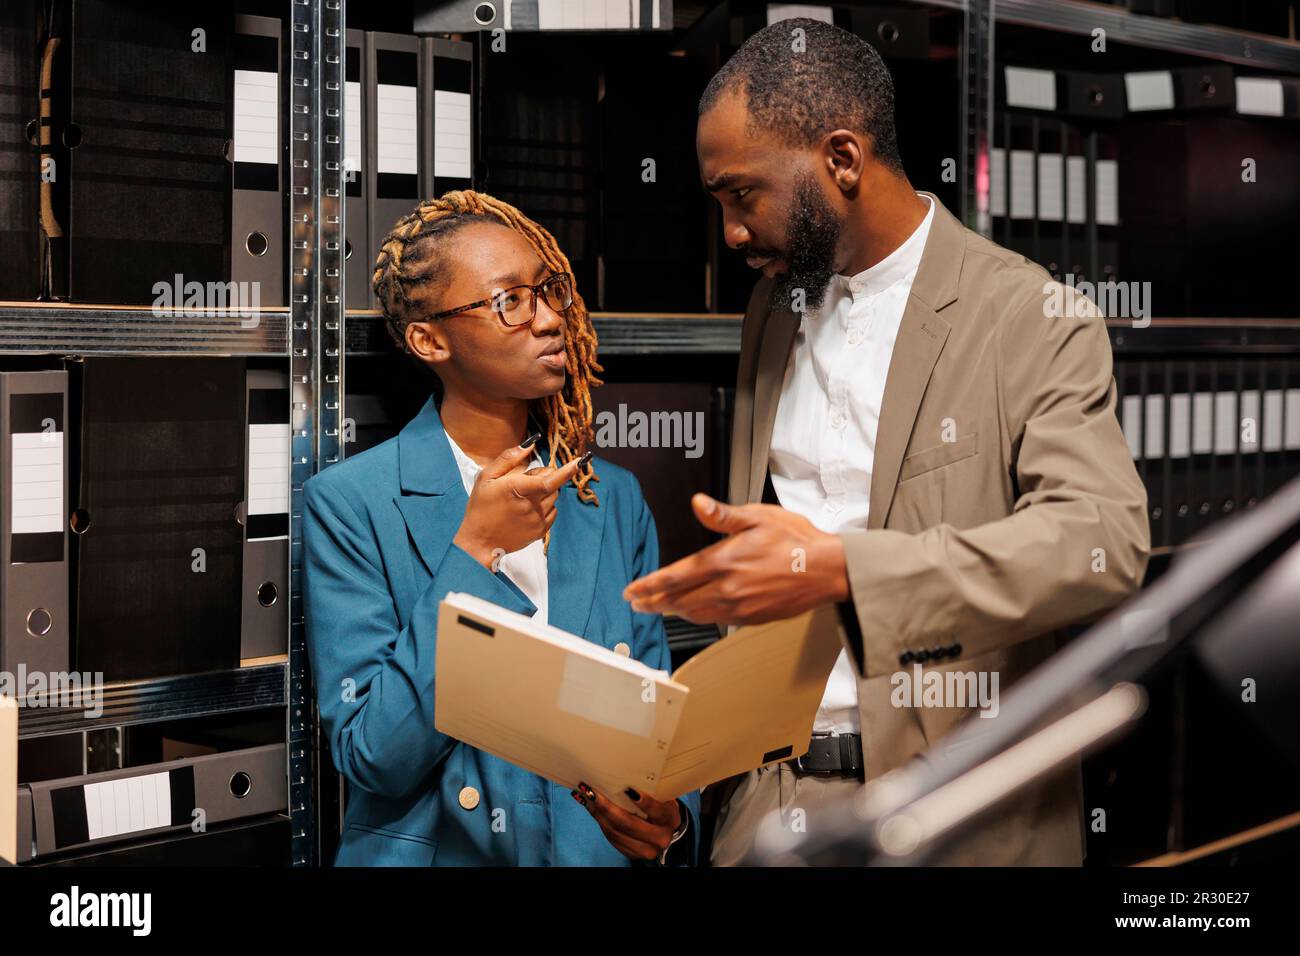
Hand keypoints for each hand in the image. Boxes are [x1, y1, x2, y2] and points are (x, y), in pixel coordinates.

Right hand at [453, 441, 588, 567]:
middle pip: (553, 484)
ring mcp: (537, 520)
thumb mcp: (486, 477)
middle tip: (523, 481)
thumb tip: (530, 444)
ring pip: (554, 497)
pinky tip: (527, 509)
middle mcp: (530, 505)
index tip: (579, 462)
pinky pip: (553, 511)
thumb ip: (509, 458)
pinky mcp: (540, 531)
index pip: (549, 479)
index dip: (567, 470)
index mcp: (517, 489)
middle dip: (543, 477)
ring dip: (544, 492)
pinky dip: (545, 506)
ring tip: (523, 497)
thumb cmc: (481, 506)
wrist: (479, 541)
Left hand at [572, 782, 681, 862]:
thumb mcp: (662, 795)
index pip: (656, 810)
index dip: (643, 801)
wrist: (665, 829)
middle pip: (630, 825)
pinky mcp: (633, 854)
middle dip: (608, 807)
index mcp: (669, 819)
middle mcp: (660, 837)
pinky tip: (591, 807)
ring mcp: (647, 849)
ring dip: (599, 814)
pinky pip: (612, 838)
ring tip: (585, 796)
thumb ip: (649, 788)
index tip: (627, 789)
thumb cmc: (661, 805)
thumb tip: (624, 771)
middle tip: (592, 791)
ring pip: (617, 833)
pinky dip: (600, 822)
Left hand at [622, 493, 849, 624]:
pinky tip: (692, 613)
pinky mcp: (751, 617)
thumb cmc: (796, 540)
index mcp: (724, 561)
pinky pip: (716, 619)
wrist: (827, 570)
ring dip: (672, 611)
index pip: (675, 576)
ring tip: (657, 608)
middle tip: (637, 603)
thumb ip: (722, 515)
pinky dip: (697, 616)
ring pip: (695, 613)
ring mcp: (739, 606)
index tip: (632, 590)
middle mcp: (727, 587)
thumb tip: (697, 503)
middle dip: (654, 601)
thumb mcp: (758, 516)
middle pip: (679, 599)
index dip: (649, 585)